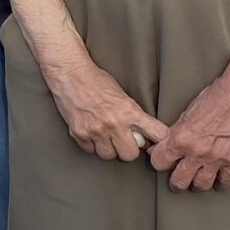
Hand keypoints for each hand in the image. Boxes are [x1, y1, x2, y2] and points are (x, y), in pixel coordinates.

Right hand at [43, 55, 167, 163]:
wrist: (70, 73)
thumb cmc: (96, 80)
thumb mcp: (122, 95)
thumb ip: (133, 114)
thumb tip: (143, 133)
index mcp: (129, 111)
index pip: (157, 133)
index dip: (159, 141)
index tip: (156, 143)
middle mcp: (114, 123)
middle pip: (130, 155)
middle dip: (129, 149)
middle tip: (125, 141)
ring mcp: (96, 130)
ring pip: (109, 156)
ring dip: (109, 149)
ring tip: (106, 137)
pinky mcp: (79, 134)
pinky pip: (90, 151)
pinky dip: (92, 145)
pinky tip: (92, 133)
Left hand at [147, 72, 229, 191]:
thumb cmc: (214, 98)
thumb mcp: (185, 114)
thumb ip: (174, 133)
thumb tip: (162, 145)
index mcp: (180, 138)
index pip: (159, 163)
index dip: (159, 161)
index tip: (162, 160)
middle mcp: (197, 152)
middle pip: (179, 182)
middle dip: (175, 182)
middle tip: (177, 179)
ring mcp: (216, 158)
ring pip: (201, 185)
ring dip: (197, 184)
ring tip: (196, 179)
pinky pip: (225, 181)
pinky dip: (220, 182)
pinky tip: (217, 179)